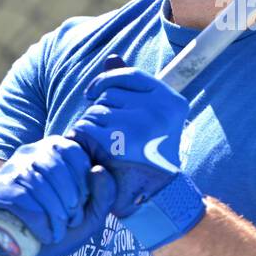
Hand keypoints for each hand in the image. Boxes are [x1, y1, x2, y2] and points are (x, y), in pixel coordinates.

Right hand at [0, 134, 115, 255]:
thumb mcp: (88, 216)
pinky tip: (45, 236)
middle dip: (70, 201)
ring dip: (56, 215)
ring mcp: (11, 170)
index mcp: (55, 150)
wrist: (19, 251)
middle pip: (56, 169)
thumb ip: (104, 195)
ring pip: (38, 185)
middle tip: (71, 222)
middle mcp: (30, 153)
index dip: (83, 183)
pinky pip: (22, 201)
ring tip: (59, 232)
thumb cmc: (57, 227)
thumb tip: (99, 171)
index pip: (74, 153)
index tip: (82, 205)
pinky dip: (39, 223)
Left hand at [66, 55, 205, 249]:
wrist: (155, 199)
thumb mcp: (149, 118)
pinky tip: (94, 152)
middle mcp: (160, 109)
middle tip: (112, 136)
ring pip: (95, 110)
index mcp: (172, 101)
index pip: (129, 74)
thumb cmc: (149, 158)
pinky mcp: (119, 140)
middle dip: (101, 110)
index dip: (107, 80)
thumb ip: (131, 87)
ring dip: (91, 127)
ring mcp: (141, 124)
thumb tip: (112, 56)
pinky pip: (86, 126)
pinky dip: (83, 139)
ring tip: (106, 147)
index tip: (93, 93)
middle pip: (110, 93)